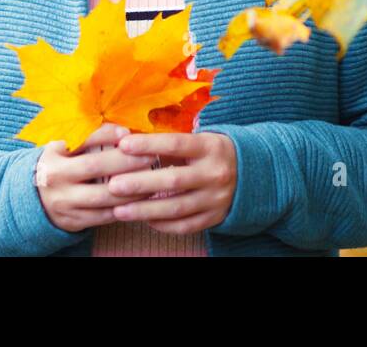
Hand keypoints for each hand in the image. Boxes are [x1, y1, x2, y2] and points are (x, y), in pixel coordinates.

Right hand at [34, 123, 159, 232]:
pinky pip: (103, 216)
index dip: (106, 135)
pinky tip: (140, 200)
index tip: (127, 133)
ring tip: (151, 179)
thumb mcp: (64, 148)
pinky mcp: (73, 221)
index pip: (82, 140)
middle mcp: (56, 178)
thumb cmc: (60, 166)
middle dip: (125, 160)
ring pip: (102, 195)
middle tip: (149, 156)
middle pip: (94, 166)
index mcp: (54, 154)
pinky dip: (124, 207)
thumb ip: (89, 138)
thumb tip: (124, 132)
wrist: (36, 199)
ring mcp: (64, 202)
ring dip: (130, 188)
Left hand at [104, 132, 237, 234]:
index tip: (122, 145)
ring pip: (176, 208)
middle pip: (173, 180)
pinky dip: (162, 225)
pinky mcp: (215, 218)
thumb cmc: (213, 152)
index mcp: (210, 147)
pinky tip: (143, 220)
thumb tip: (130, 144)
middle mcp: (214, 173)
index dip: (148, 144)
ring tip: (119, 210)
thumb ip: (171, 144)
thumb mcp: (201, 140)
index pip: (175, 144)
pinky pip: (185, 226)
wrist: (255, 173)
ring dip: (144, 210)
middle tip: (112, 185)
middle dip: (140, 183)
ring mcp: (216, 199)